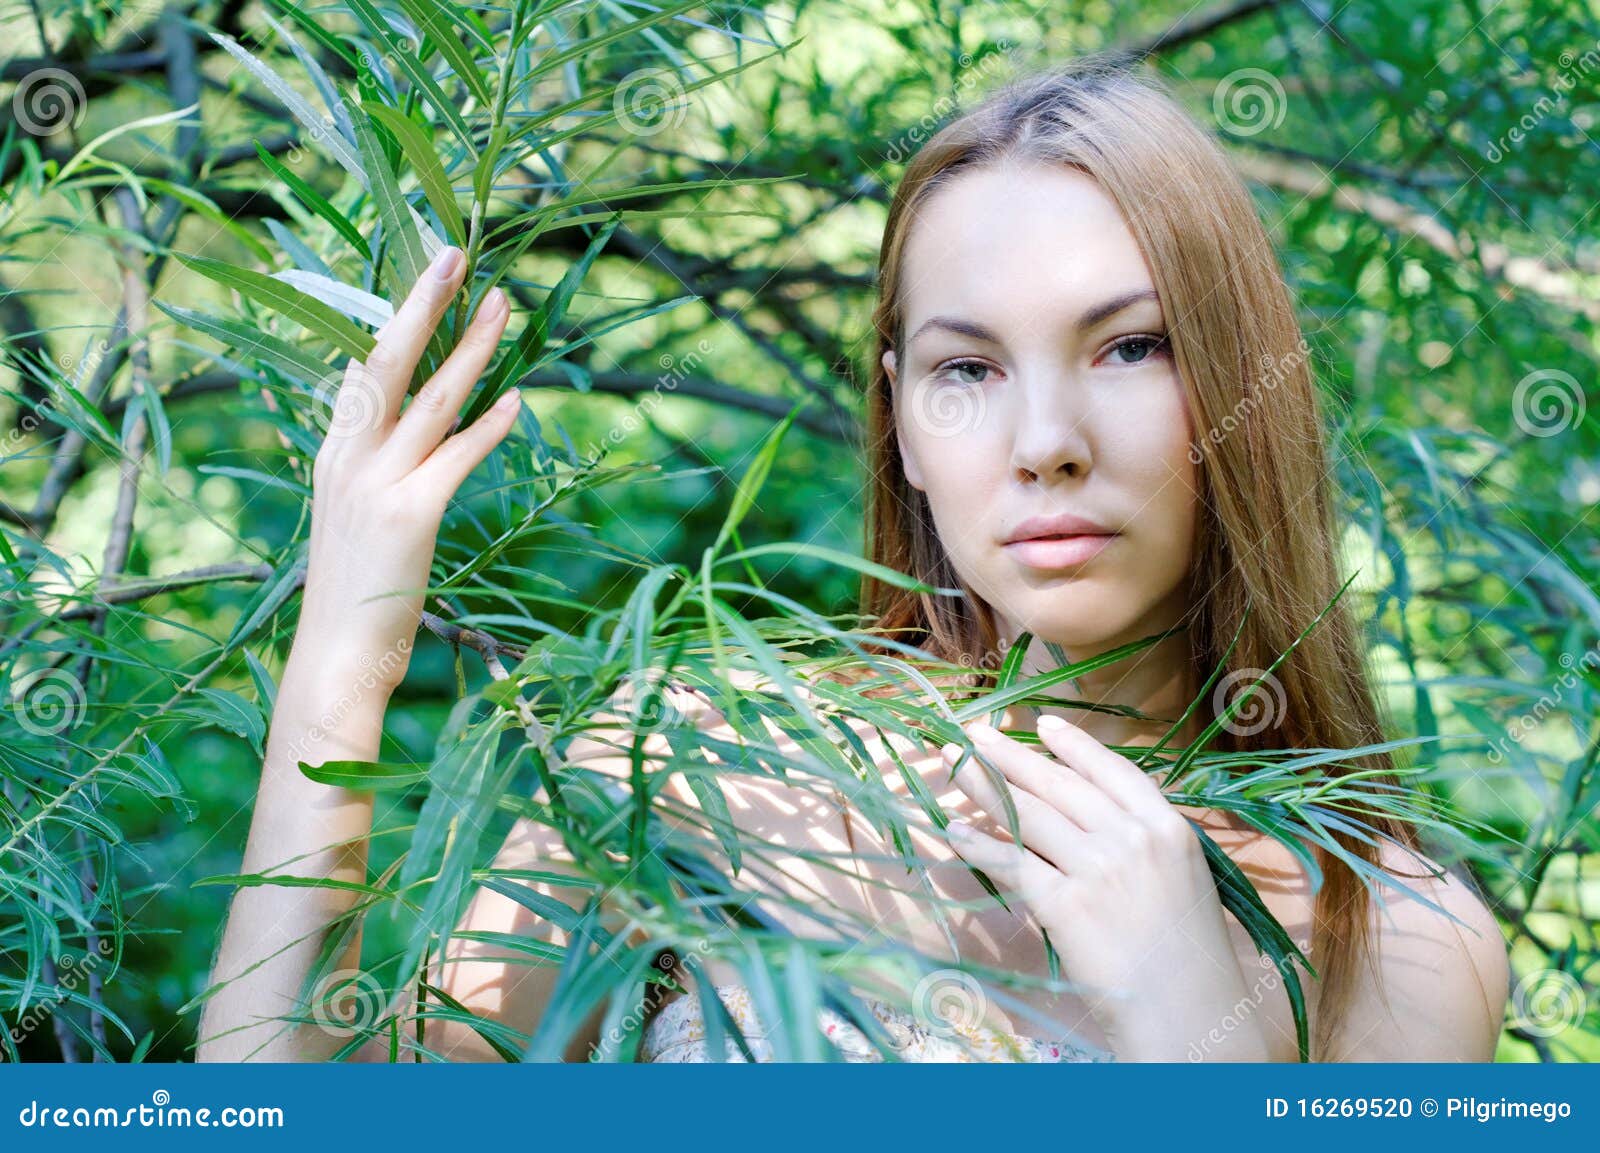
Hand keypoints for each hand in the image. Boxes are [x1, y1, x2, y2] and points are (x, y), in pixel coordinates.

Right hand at [299, 245, 517, 688]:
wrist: (336, 659)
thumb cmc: (356, 591)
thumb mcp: (353, 516)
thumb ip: (373, 466)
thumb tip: (397, 422)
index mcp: (333, 455)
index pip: (366, 369)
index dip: (398, 318)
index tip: (428, 275)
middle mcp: (348, 459)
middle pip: (390, 361)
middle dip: (425, 303)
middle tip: (457, 254)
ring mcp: (377, 484)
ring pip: (432, 397)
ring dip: (473, 348)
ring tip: (503, 306)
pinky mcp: (412, 513)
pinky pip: (458, 454)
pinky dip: (491, 425)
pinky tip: (519, 399)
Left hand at [941, 713, 1270, 1060]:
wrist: (1190, 1015)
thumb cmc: (1191, 962)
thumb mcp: (1186, 882)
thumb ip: (1145, 845)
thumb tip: (1090, 820)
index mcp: (1169, 827)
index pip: (1112, 770)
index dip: (1074, 745)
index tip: (1042, 722)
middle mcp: (1133, 838)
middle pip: (1058, 783)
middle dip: (1009, 753)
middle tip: (974, 732)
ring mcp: (1098, 868)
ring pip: (1028, 812)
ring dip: (983, 784)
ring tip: (954, 764)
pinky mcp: (1065, 905)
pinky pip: (1012, 863)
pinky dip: (979, 845)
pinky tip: (955, 831)